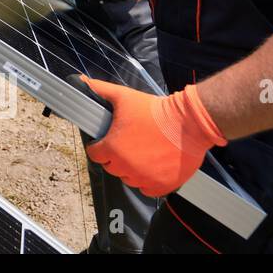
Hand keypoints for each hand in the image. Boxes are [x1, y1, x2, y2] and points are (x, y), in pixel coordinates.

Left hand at [81, 76, 226, 197]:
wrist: (188, 123)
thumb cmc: (155, 110)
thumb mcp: (124, 96)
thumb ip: (100, 91)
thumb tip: (83, 82)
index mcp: (112, 148)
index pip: (95, 154)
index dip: (99, 146)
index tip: (106, 141)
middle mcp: (126, 167)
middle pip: (111, 167)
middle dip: (115, 157)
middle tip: (128, 144)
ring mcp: (144, 178)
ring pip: (129, 179)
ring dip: (131, 169)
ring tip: (142, 153)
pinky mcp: (162, 186)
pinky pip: (147, 190)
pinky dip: (148, 182)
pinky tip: (152, 168)